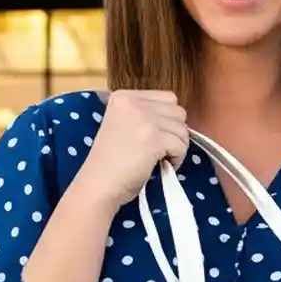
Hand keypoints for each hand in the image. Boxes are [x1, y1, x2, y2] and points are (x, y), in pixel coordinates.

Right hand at [74, 89, 189, 210]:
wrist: (98, 184)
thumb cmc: (111, 162)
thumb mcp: (123, 125)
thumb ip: (144, 115)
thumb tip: (175, 121)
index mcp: (123, 97)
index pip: (167, 98)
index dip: (168, 120)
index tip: (156, 138)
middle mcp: (133, 102)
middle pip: (178, 111)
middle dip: (175, 132)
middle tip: (162, 149)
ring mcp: (144, 119)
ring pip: (182, 129)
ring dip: (178, 146)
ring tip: (161, 159)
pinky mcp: (153, 138)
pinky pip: (180, 145)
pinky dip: (177, 158)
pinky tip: (164, 166)